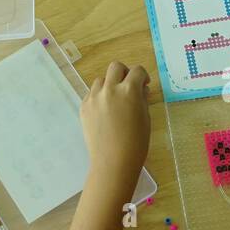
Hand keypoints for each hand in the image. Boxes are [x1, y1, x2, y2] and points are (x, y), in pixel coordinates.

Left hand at [80, 62, 150, 197]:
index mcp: (129, 90)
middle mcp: (110, 89)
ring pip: (101, 80)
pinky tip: (104, 113)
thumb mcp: (145, 118)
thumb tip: (141, 89)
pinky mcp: (84, 107)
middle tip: (128, 86)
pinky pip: (91, 94)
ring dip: (109, 85)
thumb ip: (142, 99)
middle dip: (124, 73)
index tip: (144, 84)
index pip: (137, 71)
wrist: (113, 162)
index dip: (143, 76)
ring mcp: (94, 97)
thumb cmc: (136, 143)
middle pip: (115, 67)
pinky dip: (99, 98)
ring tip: (114, 102)